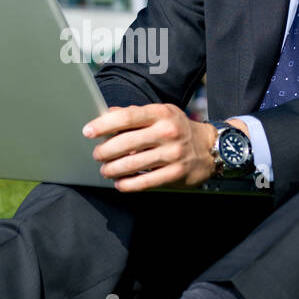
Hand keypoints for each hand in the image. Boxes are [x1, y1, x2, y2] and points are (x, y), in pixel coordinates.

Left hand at [82, 105, 245, 191]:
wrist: (210, 147)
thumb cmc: (178, 129)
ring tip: (105, 170)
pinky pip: (145, 182)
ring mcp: (173, 154)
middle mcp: (167, 132)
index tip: (88, 131)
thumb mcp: (161, 114)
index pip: (127, 117)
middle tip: (97, 155)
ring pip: (133, 164)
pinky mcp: (176, 173)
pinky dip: (128, 185)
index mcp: (161, 113)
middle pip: (126, 143)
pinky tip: (120, 183)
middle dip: (105, 151)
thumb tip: (107, 113)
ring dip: (113, 170)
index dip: (104, 125)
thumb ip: (134, 114)